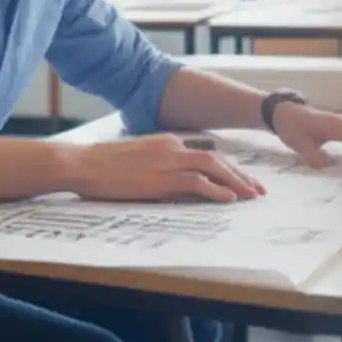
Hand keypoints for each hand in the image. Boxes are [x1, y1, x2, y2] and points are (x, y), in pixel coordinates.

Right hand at [68, 134, 264, 202]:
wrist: (83, 162)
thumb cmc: (103, 164)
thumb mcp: (137, 158)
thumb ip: (159, 165)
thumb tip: (175, 185)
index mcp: (168, 142)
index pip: (206, 154)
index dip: (227, 167)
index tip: (241, 179)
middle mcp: (173, 148)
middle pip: (217, 159)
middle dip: (240, 175)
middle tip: (258, 189)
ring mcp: (169, 161)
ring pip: (213, 169)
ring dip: (235, 183)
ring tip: (251, 196)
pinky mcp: (161, 177)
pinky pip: (198, 183)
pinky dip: (216, 190)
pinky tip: (229, 199)